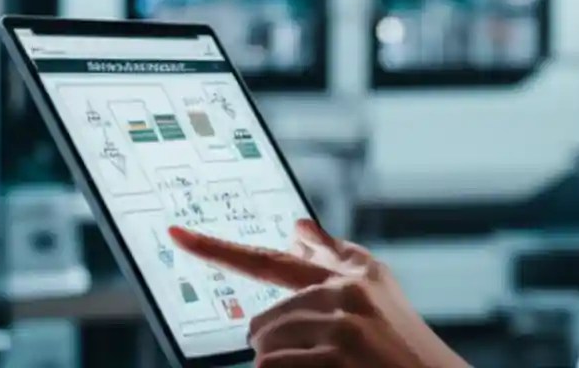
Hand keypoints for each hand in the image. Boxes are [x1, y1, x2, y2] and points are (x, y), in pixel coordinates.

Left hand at [169, 220, 467, 367]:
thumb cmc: (403, 346)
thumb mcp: (378, 294)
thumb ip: (336, 259)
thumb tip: (297, 226)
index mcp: (358, 270)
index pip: (274, 258)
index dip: (217, 248)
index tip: (176, 234)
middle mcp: (350, 289)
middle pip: (264, 320)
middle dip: (276, 345)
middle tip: (314, 358)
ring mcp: (344, 323)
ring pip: (266, 346)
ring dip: (282, 364)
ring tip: (324, 366)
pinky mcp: (337, 354)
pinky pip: (274, 367)